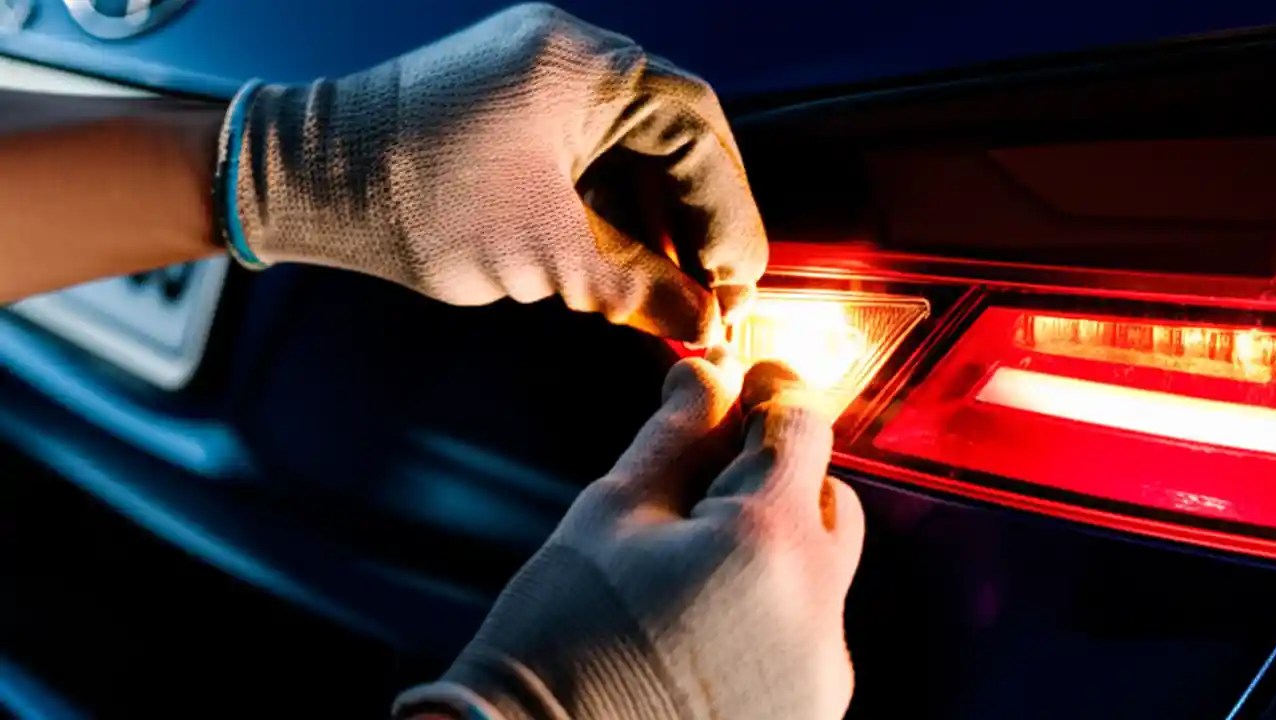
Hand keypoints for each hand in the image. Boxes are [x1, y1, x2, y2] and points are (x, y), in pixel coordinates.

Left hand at [219, 3, 767, 343]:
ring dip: (661, 218)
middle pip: (675, 135)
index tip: (737, 281)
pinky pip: (590, 152)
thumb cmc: (412, 202)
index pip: (697, 132)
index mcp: (584, 65)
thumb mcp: (543, 254)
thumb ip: (637, 288)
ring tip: (680, 287)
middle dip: (700, 217)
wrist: (303, 182)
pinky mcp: (513, 106)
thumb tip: (704, 323)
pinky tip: (631, 261)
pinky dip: (615, 207)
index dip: (728, 212)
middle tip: (719, 290)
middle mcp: (569, 54)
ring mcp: (539, 75)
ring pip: (634, 148)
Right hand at [395, 355, 863, 718]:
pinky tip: (705, 624)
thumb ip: (677, 435)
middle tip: (708, 484)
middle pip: (828, 500)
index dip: (777, 391)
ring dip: (775, 549)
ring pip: (820, 572)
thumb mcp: (612, 514)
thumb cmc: (561, 636)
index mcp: (768, 543)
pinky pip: (809, 635)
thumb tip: (708, 376)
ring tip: (693, 570)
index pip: (804, 428)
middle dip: (779, 478)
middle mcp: (817, 612)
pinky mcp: (812, 713)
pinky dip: (772, 612)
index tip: (753, 381)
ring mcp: (821, 673)